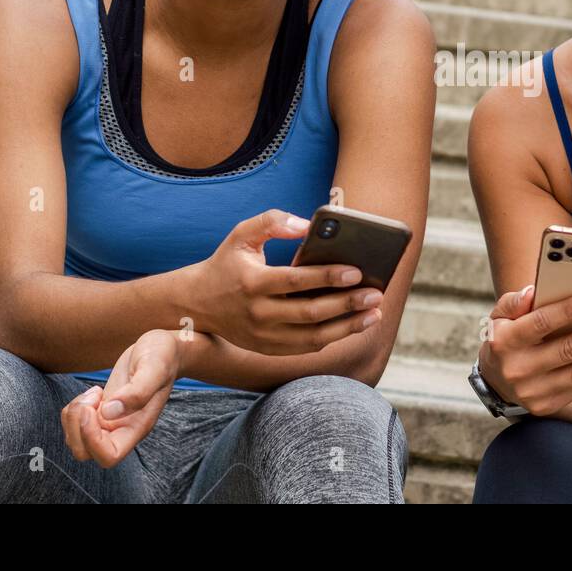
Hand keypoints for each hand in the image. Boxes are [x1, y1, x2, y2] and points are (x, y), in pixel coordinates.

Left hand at [60, 329, 179, 468]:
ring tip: (94, 393)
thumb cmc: (162, 358)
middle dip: (77, 426)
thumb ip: (137, 391)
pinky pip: (74, 424)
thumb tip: (108, 412)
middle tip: (92, 397)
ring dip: (74, 416)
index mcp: (138, 427)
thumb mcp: (154, 368)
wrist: (161, 350)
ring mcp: (110, 422)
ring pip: (76, 440)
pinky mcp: (100, 412)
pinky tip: (91, 394)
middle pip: (86, 452)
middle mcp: (122, 430)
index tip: (93, 409)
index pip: (109, 456)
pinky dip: (73, 410)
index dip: (92, 440)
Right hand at [191, 208, 383, 354]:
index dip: (328, 277)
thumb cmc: (227, 262)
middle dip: (348, 304)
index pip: (296, 281)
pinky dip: (332, 339)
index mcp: (252, 282)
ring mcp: (263, 336)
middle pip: (311, 313)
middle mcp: (258, 313)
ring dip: (347, 327)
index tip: (358, 271)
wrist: (195, 304)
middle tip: (376, 294)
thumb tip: (306, 225)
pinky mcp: (267, 349)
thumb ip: (272, 221)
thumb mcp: (241, 234)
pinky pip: (305, 348)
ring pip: (313, 338)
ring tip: (374, 314)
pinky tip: (353, 325)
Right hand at [476, 282, 571, 416]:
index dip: (567, 311)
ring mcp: (533, 391)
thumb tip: (532, 291)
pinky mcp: (547, 405)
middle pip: (567, 350)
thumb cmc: (506, 338)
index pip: (540, 323)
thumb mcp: (500, 317)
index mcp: (505, 341)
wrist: (496, 382)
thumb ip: (514, 302)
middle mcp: (518, 369)